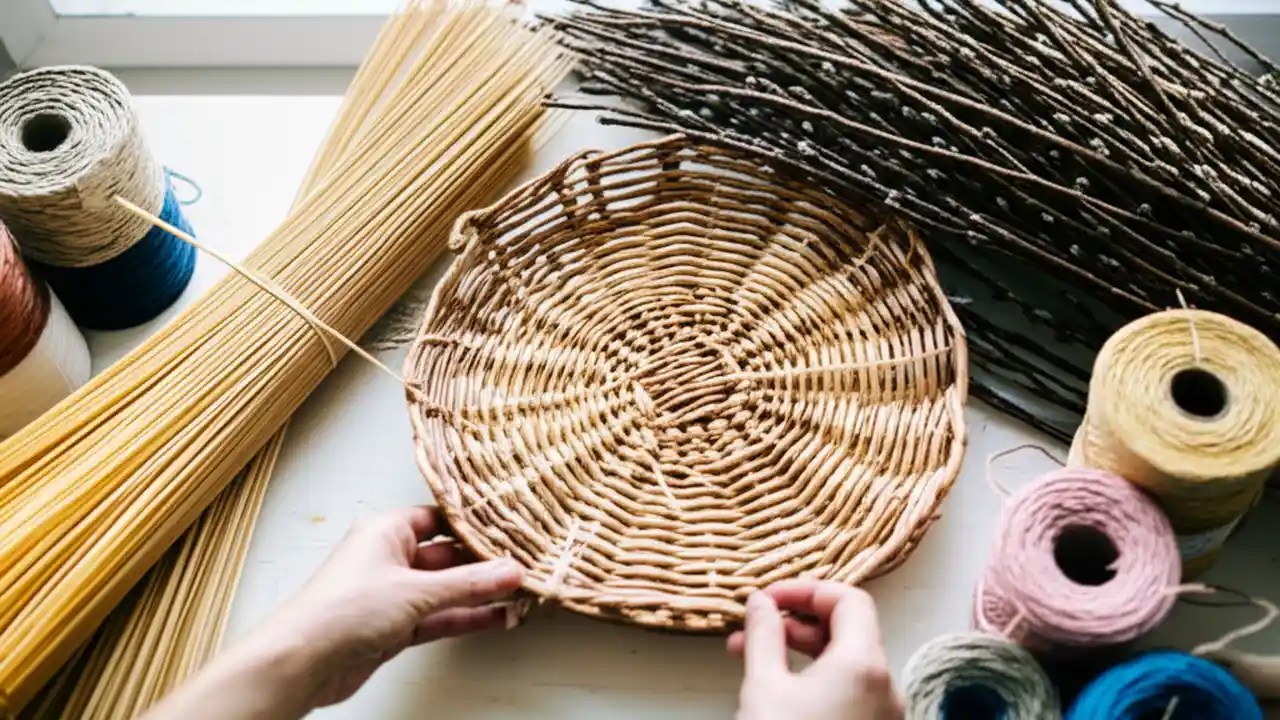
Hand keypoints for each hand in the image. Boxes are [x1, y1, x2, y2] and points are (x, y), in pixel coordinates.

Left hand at [145, 506, 522, 719]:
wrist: (302, 661)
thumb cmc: (339, 611)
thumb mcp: (415, 591)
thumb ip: (468, 584)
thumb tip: (508, 571)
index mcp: (385, 531)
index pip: (438, 519)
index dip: (473, 525)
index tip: (508, 528)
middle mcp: (388, 559)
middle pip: (447, 556)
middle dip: (484, 564)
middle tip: (522, 564)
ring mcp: (392, 595)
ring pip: (446, 590)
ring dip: (480, 594)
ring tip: (519, 593)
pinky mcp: (394, 627)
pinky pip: (439, 617)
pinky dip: (466, 618)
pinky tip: (495, 618)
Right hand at [728, 580, 903, 719]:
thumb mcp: (763, 687)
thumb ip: (763, 636)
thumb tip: (760, 604)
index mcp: (864, 666)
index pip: (848, 600)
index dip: (806, 590)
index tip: (771, 596)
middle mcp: (885, 688)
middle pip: (847, 630)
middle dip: (797, 622)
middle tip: (758, 624)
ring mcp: (882, 713)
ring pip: (845, 662)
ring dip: (802, 651)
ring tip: (756, 656)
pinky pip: (848, 690)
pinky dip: (816, 678)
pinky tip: (781, 684)